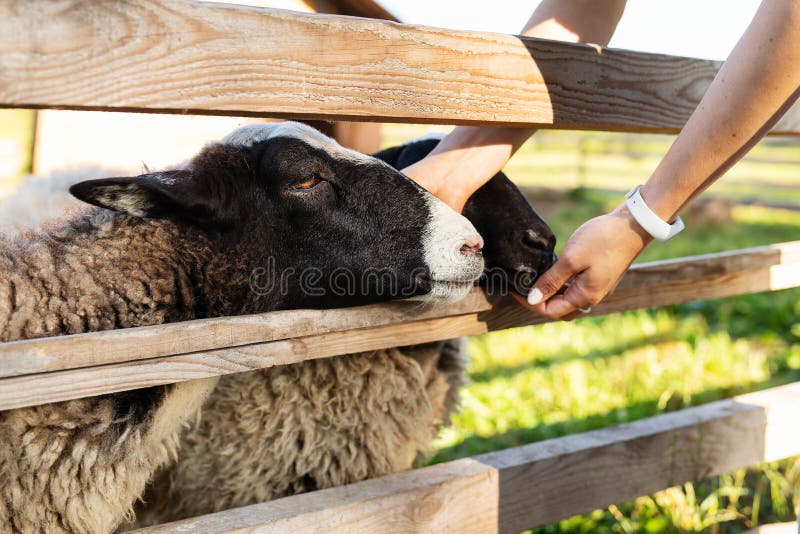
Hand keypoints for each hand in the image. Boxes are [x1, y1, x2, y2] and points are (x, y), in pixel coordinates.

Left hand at [516, 206, 652, 319]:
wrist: (634, 224)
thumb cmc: (603, 239)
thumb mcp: (571, 259)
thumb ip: (551, 281)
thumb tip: (533, 299)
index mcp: (584, 297)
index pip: (550, 311)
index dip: (530, 303)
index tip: (515, 288)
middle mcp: (592, 297)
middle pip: (559, 309)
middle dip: (539, 302)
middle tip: (522, 286)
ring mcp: (598, 288)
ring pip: (568, 299)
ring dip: (551, 293)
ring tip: (534, 278)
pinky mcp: (600, 277)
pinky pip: (576, 289)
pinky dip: (562, 285)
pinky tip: (553, 271)